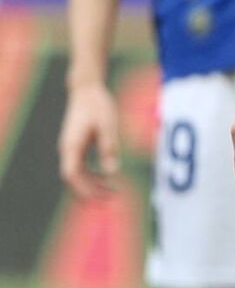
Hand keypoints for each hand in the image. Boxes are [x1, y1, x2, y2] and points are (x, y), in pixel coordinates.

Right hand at [57, 82, 120, 197]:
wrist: (86, 89)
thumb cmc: (98, 105)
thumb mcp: (107, 125)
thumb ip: (109, 147)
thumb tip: (112, 172)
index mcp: (71, 146)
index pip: (72, 175)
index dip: (83, 189)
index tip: (98, 198)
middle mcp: (67, 149)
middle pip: (75, 178)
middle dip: (91, 191)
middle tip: (112, 199)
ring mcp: (71, 148)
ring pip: (79, 173)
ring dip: (93, 184)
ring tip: (113, 191)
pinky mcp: (76, 145)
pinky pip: (82, 166)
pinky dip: (93, 173)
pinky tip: (106, 176)